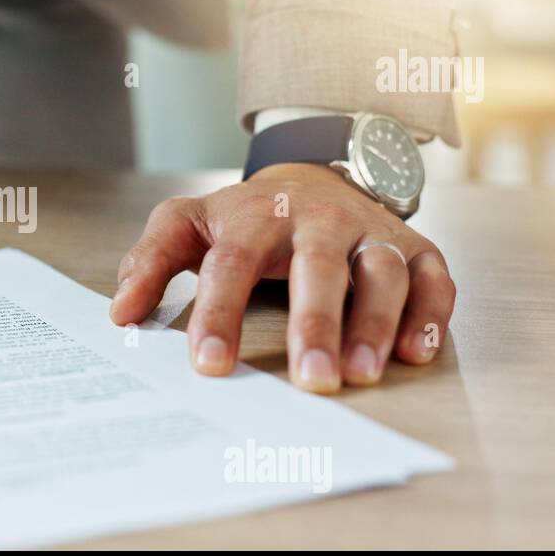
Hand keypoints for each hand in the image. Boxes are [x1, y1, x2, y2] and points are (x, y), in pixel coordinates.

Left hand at [110, 163, 455, 392]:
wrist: (311, 175)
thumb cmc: (245, 216)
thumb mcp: (188, 223)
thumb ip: (149, 261)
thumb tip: (120, 313)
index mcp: (256, 216)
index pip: (232, 264)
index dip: (220, 313)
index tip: (209, 365)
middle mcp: (319, 220)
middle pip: (318, 268)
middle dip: (314, 324)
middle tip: (308, 380)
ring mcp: (370, 232)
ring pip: (383, 272)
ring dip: (376, 323)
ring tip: (361, 373)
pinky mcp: (415, 246)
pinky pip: (434, 278)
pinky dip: (432, 313)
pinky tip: (416, 352)